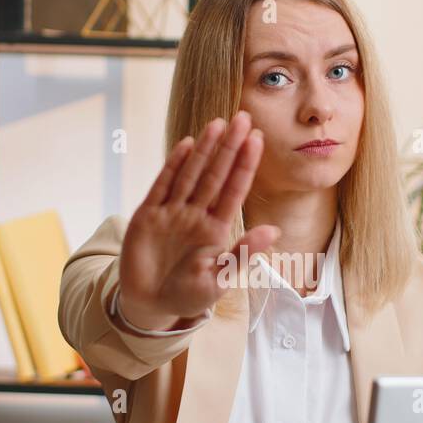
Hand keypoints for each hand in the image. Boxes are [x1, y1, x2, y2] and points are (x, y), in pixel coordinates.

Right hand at [117, 111, 279, 331]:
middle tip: (243, 117)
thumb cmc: (188, 296)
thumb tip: (274, 230)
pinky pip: (162, 185)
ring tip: (218, 123)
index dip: (245, 164)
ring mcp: (172, 213)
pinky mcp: (148, 215)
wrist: (150, 305)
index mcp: (216, 230)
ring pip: (191, 174)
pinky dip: (173, 165)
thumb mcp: (218, 281)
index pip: (234, 190)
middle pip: (215, 175)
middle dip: (229, 147)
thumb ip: (242, 254)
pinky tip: (186, 145)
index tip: (257, 139)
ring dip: (204, 149)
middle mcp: (196, 216)